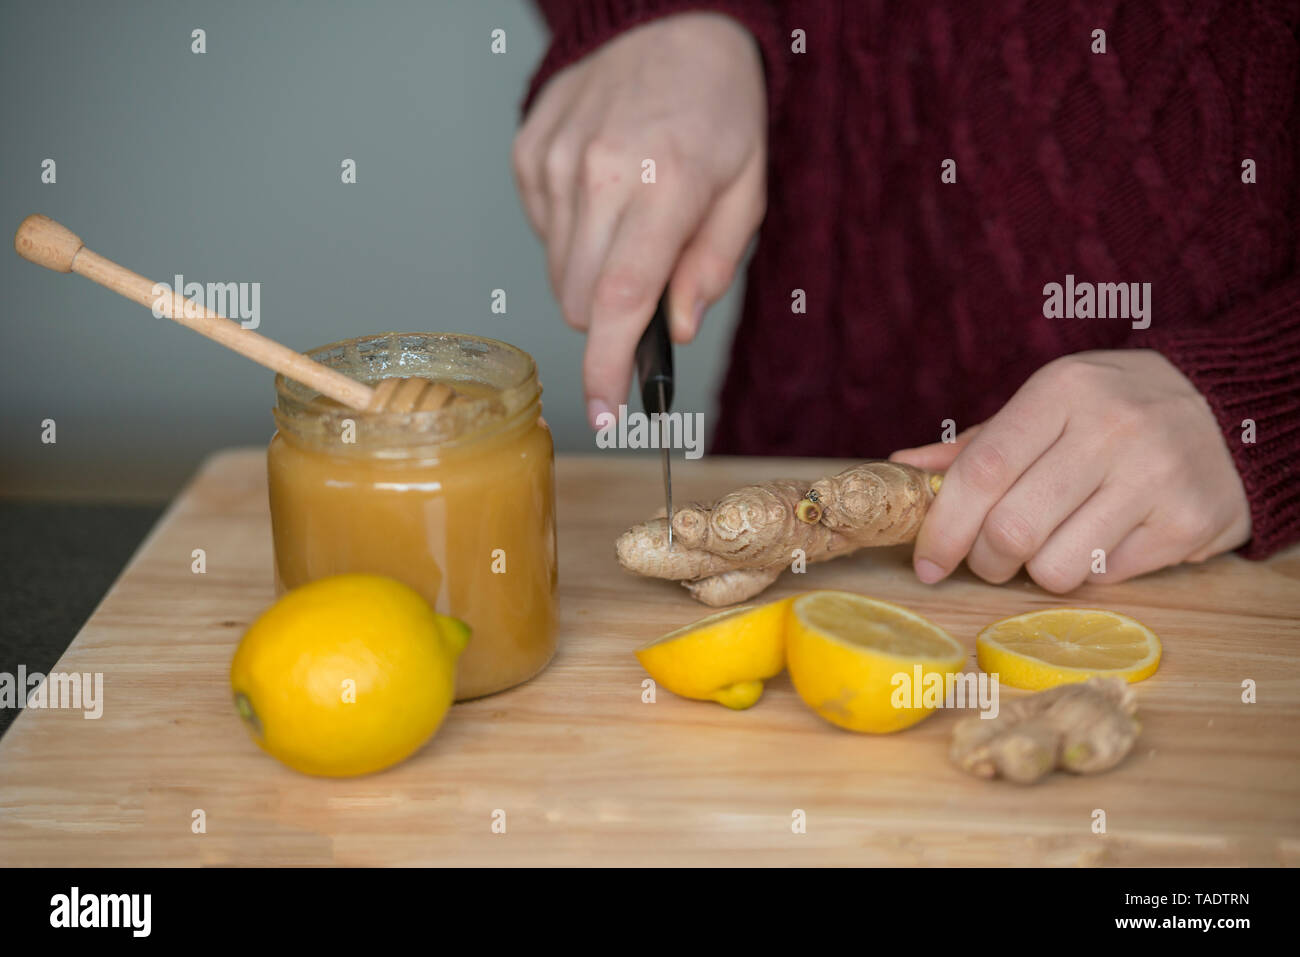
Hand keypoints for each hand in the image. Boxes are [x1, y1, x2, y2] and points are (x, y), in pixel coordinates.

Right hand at [512, 12, 767, 426]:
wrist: (667, 24)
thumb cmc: (717, 110)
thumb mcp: (747, 189)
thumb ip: (712, 266)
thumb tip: (675, 328)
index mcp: (666, 184)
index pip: (622, 299)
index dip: (609, 368)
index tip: (604, 414)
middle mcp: (601, 173)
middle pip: (582, 301)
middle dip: (613, 315)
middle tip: (649, 274)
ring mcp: (556, 162)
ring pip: (559, 274)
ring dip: (593, 273)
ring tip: (629, 220)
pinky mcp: (529, 153)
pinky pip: (543, 233)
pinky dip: (572, 233)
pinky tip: (602, 193)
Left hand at [890, 350, 1251, 591]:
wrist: (1231, 409)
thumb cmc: (1115, 410)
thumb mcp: (1049, 404)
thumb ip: (978, 443)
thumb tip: (904, 468)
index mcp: (1063, 390)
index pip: (982, 471)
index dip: (943, 526)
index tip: (926, 563)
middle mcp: (1112, 429)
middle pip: (1012, 528)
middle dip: (985, 559)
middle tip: (989, 558)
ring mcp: (1156, 477)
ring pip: (1055, 565)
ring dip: (1037, 571)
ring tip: (1051, 544)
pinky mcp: (1188, 522)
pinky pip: (1105, 578)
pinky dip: (1088, 572)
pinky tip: (1102, 538)